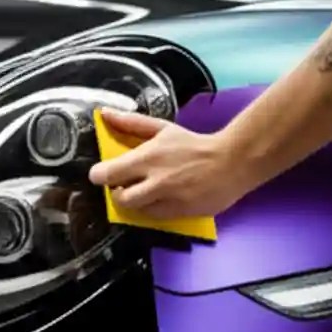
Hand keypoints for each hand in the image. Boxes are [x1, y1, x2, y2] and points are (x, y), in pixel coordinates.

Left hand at [88, 109, 251, 219]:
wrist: (230, 162)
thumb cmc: (193, 144)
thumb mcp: (162, 129)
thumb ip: (131, 123)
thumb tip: (104, 114)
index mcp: (147, 157)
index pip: (107, 173)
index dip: (100, 175)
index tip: (104, 173)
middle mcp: (155, 181)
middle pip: (119, 198)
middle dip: (117, 192)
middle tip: (125, 185)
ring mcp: (168, 200)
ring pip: (135, 210)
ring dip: (135, 202)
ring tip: (145, 191)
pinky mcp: (180, 214)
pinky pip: (154, 217)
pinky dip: (152, 209)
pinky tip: (161, 198)